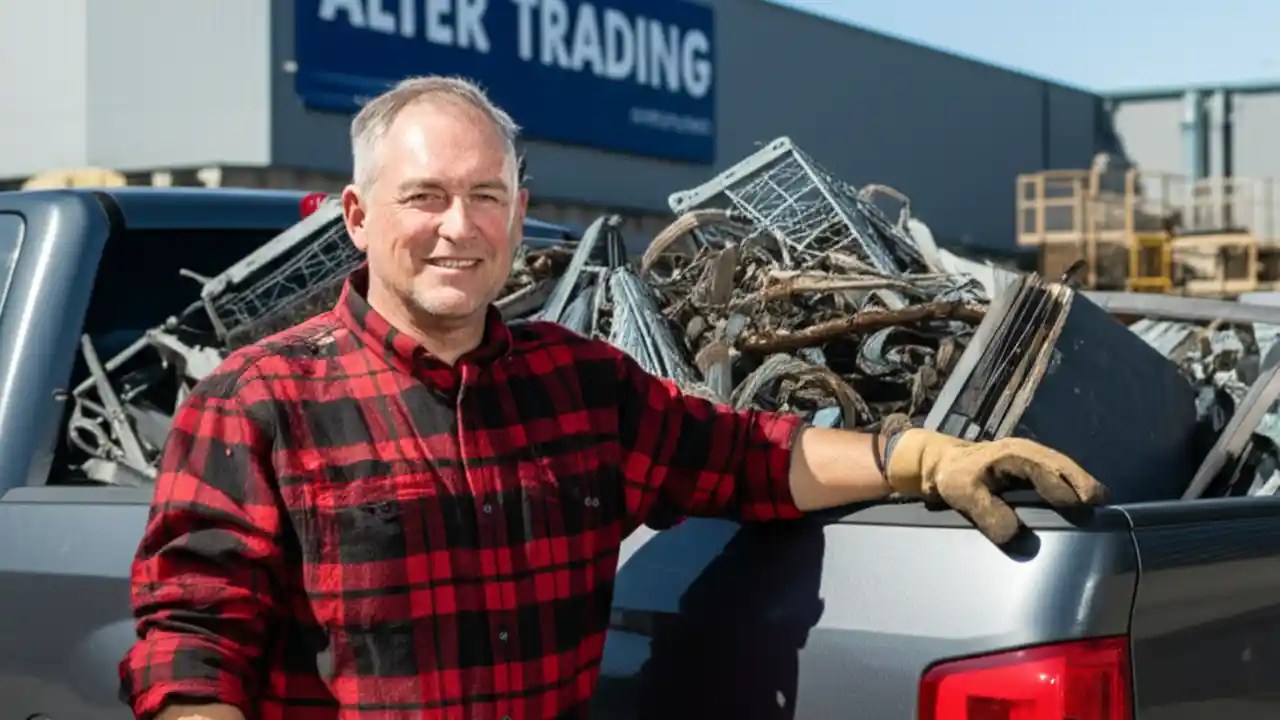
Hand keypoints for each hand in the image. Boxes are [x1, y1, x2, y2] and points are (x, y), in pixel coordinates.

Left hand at [884, 428, 1108, 543]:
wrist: (942, 463)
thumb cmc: (954, 478)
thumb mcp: (963, 495)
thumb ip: (988, 514)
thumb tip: (1016, 536)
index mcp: (1010, 456)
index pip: (1041, 471)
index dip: (1060, 489)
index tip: (1078, 508)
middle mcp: (1025, 451)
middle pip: (1060, 464)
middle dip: (1081, 482)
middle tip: (1100, 503)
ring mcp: (1030, 455)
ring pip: (1061, 465)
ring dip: (1079, 481)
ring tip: (1099, 502)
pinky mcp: (1032, 463)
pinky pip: (1056, 470)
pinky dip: (1071, 482)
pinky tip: (1081, 498)